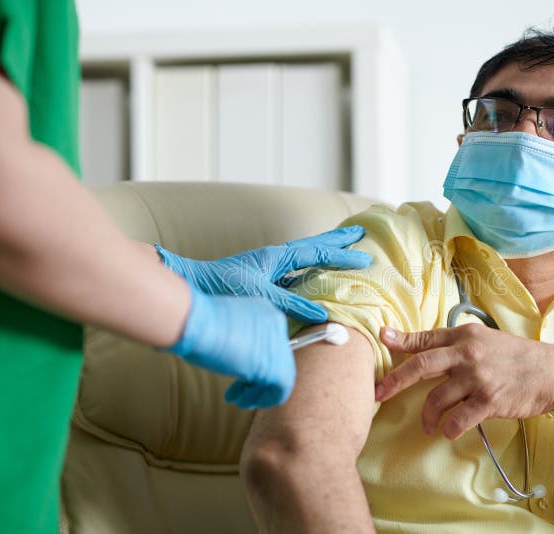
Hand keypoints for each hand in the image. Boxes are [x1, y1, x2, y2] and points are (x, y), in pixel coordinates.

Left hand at [154, 226, 371, 322]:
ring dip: (322, 256)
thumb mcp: (260, 295)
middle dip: (336, 242)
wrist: (188, 290)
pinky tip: (310, 283)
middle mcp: (272, 259)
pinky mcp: (258, 283)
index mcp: (275, 257)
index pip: (316, 252)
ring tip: (339, 253)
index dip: (342, 255)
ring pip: (302, 260)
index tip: (365, 255)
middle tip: (358, 233)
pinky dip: (306, 276)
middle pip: (312, 247)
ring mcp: (265, 270)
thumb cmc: (220, 289)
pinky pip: (291, 276)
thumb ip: (291, 303)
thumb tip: (322, 314)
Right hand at [168, 286, 295, 408]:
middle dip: (257, 379)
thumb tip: (241, 359)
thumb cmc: (197, 323)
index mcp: (264, 310)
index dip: (255, 361)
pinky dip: (266, 399)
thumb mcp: (224, 327)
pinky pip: (281, 388)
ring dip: (259, 391)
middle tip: (239, 391)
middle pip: (276, 358)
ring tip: (240, 401)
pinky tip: (244, 402)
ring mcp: (278, 345)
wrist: (194, 322)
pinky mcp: (276, 366)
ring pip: (280, 374)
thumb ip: (239, 339)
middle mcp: (276, 324)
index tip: (241, 373)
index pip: (269, 342)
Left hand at [374, 324, 553, 438]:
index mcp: (465, 335)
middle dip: (395, 380)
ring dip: (427, 416)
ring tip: (428, 426)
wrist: (552, 372)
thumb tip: (427, 349)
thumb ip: (458, 344)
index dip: (401, 339)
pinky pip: (458, 419)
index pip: (426, 338)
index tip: (381, 337)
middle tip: (378, 393)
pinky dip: (450, 428)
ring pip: (437, 398)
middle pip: (421, 365)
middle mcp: (468, 353)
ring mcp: (477, 377)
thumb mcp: (485, 340)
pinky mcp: (489, 400)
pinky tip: (449, 431)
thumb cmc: (516, 357)